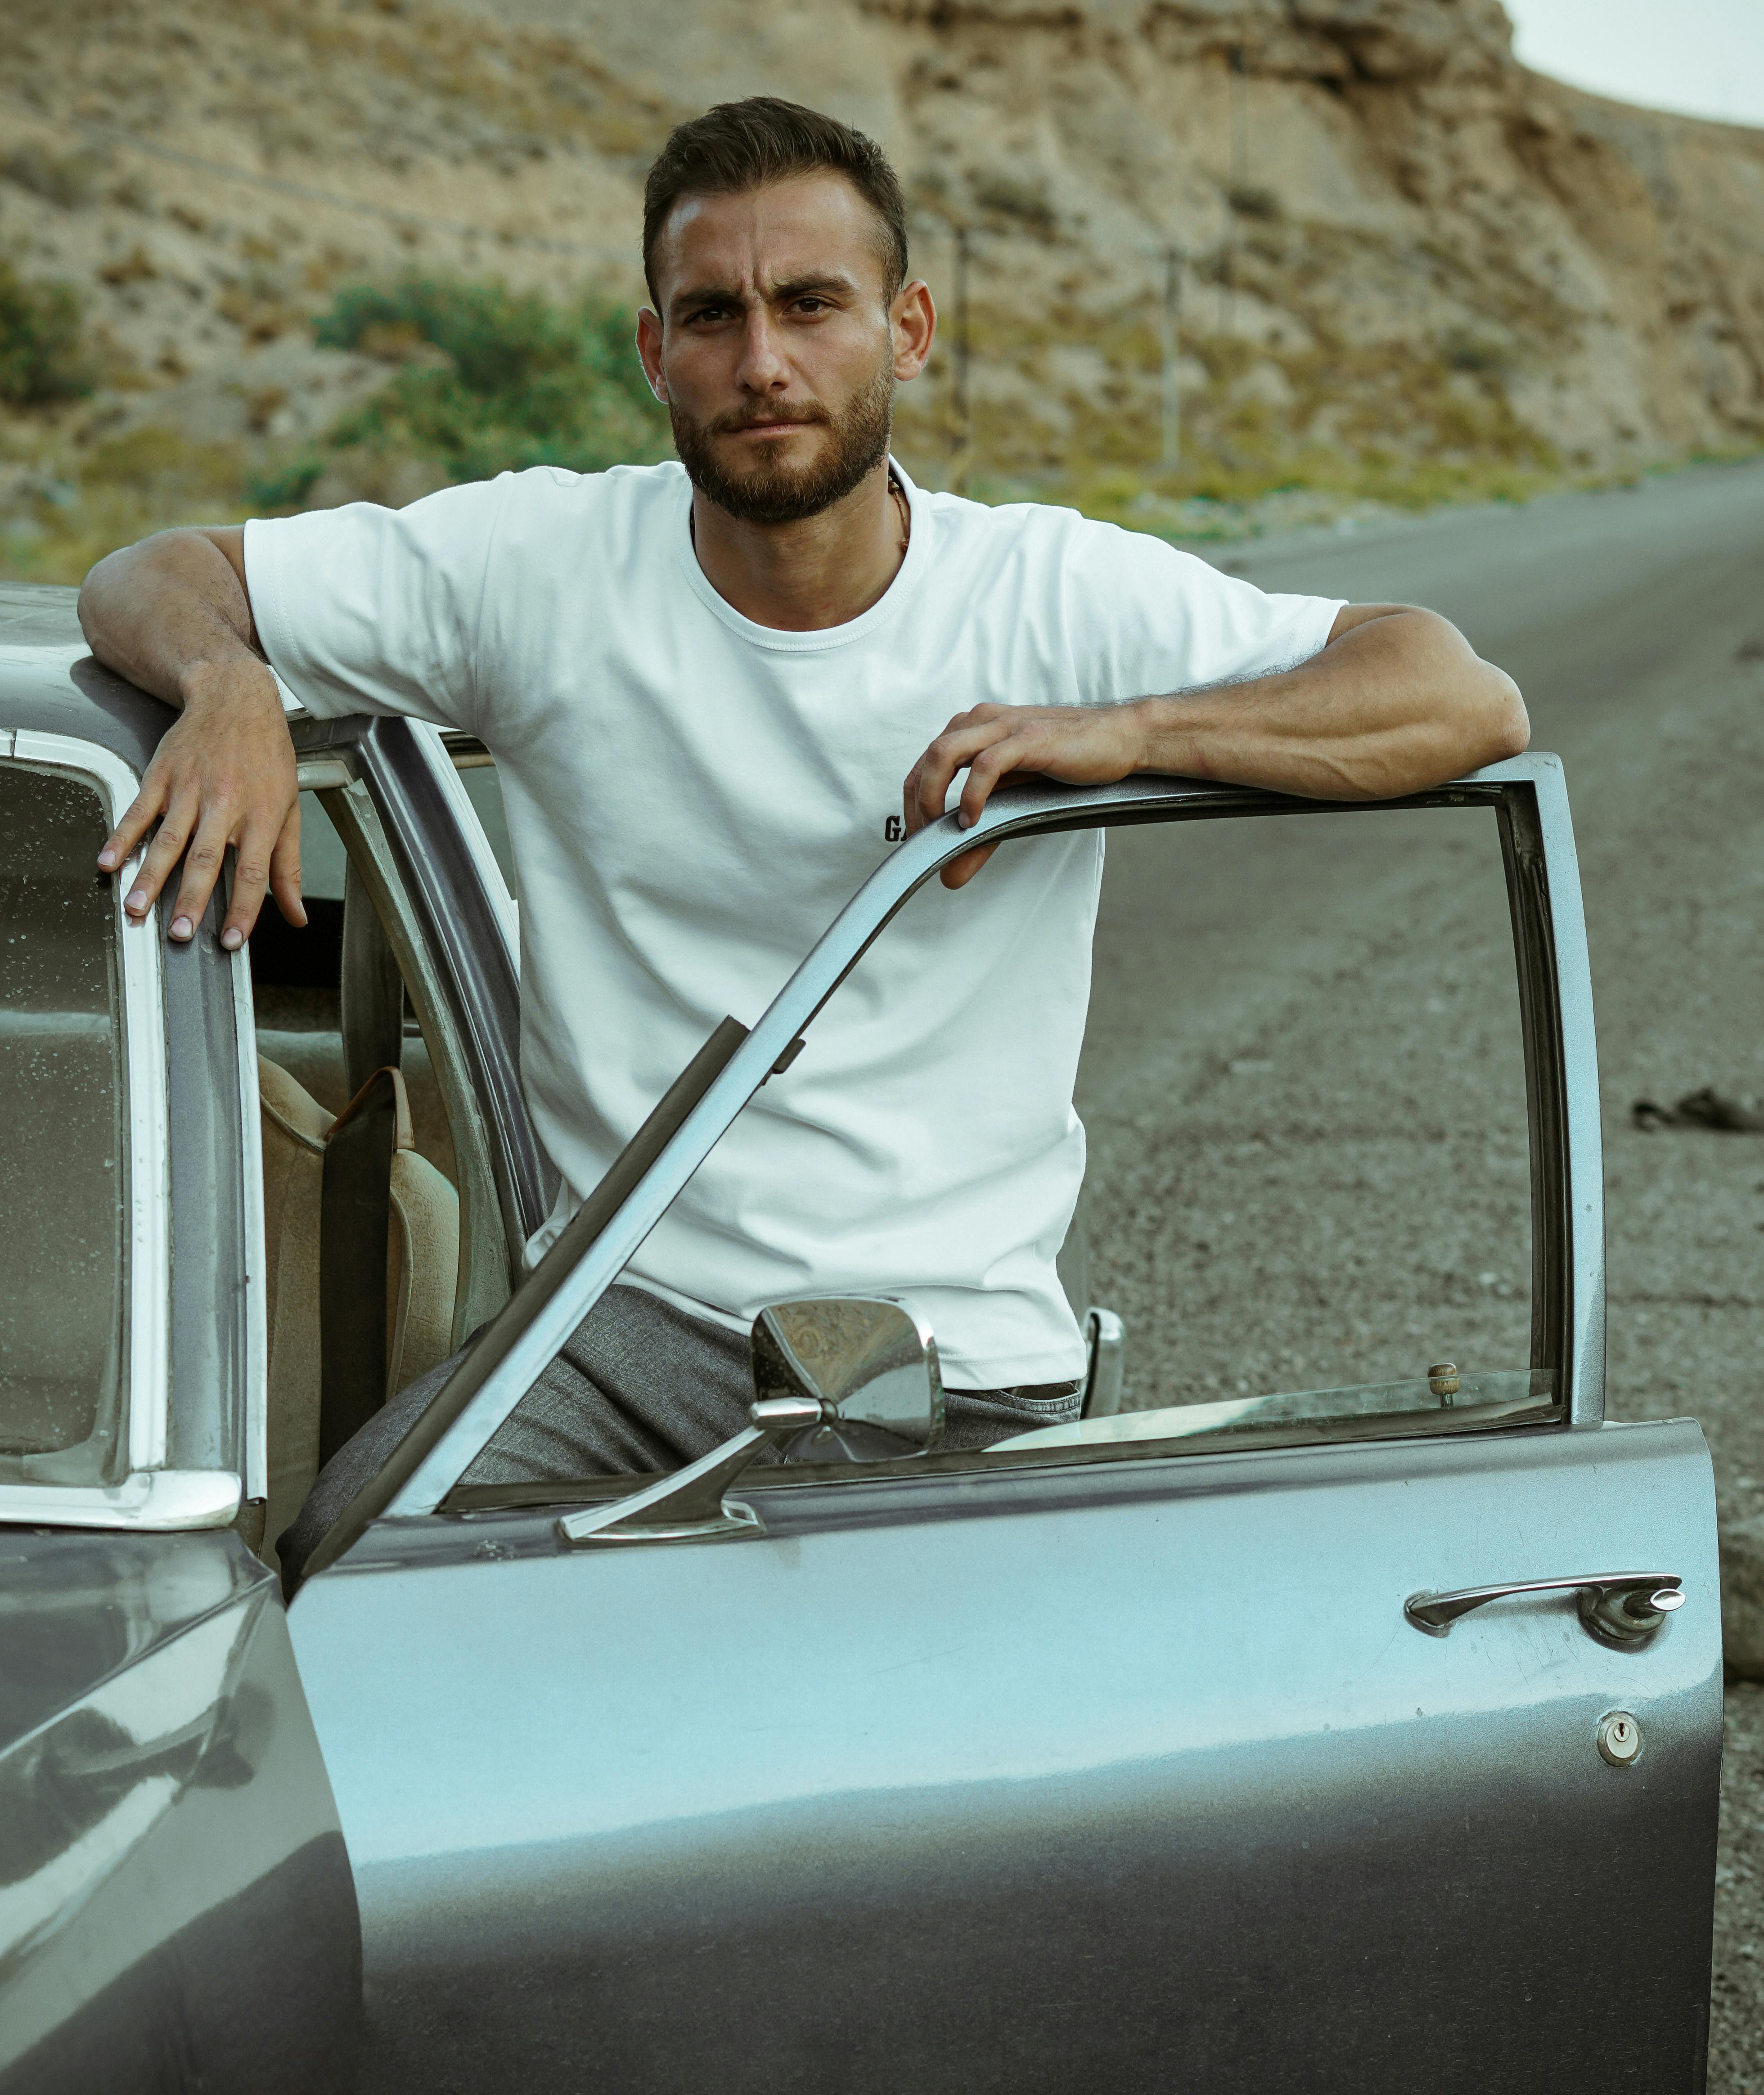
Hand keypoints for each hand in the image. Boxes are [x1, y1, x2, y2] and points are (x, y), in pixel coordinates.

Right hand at [98, 660, 304, 949]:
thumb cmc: (267, 755)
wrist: (235, 696)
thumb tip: (296, 914)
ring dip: (151, 877)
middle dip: (191, 899)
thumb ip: (289, 866)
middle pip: (207, 858)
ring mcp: (191, 788)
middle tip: (179, 933)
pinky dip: (122, 838)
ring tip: (136, 908)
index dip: (243, 909)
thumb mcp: (290, 807)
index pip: (253, 871)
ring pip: (169, 839)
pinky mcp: (163, 774)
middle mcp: (226, 802)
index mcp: (262, 814)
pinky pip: (140, 811)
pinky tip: (109, 862)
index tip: (232, 940)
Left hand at [902, 702, 1147, 888]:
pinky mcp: (1028, 739)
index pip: (924, 764)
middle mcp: (982, 721)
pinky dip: (970, 795)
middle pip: (926, 761)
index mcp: (974, 728)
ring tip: (938, 830)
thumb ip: (983, 835)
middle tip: (922, 842)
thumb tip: (952, 876)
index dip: (912, 803)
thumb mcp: (1018, 800)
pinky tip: (971, 820)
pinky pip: (985, 764)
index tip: (917, 837)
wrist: (1119, 738)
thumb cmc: (1069, 763)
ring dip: (931, 797)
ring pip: (943, 754)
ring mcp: (1004, 727)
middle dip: (916, 806)